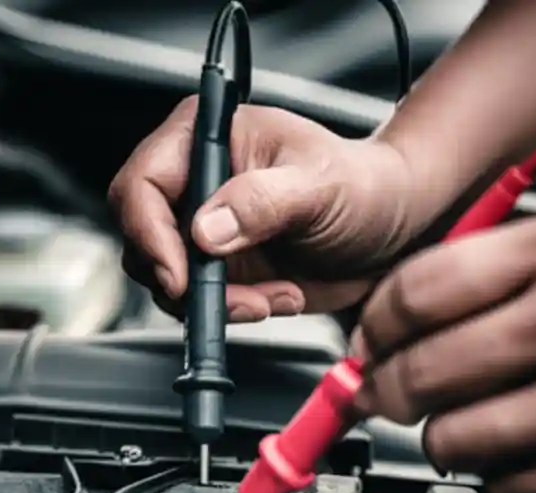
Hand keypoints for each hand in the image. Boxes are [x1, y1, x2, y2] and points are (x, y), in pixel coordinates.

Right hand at [108, 96, 428, 321]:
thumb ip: (261, 202)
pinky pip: (197, 303)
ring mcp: (201, 229)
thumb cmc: (364, 185)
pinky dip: (233, 313)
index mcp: (204, 137)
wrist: (394, 227)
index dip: (149, 233)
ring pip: (165, 278)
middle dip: (183, 278)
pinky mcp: (217, 269)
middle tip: (233, 297)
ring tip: (273, 296)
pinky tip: (278, 297)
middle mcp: (193, 182)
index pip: (141, 184)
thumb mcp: (319, 186)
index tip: (180, 274)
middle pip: (141, 237)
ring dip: (214, 302)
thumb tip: (206, 228)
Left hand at [351, 207, 535, 492]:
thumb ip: (499, 263)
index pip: (415, 291)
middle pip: (418, 373)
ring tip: (470, 423)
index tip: (369, 342)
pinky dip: (503, 483)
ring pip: (451, 442)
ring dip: (444, 439)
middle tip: (390, 393)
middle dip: (385, 391)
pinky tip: (526, 456)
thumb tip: (404, 310)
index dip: (373, 325)